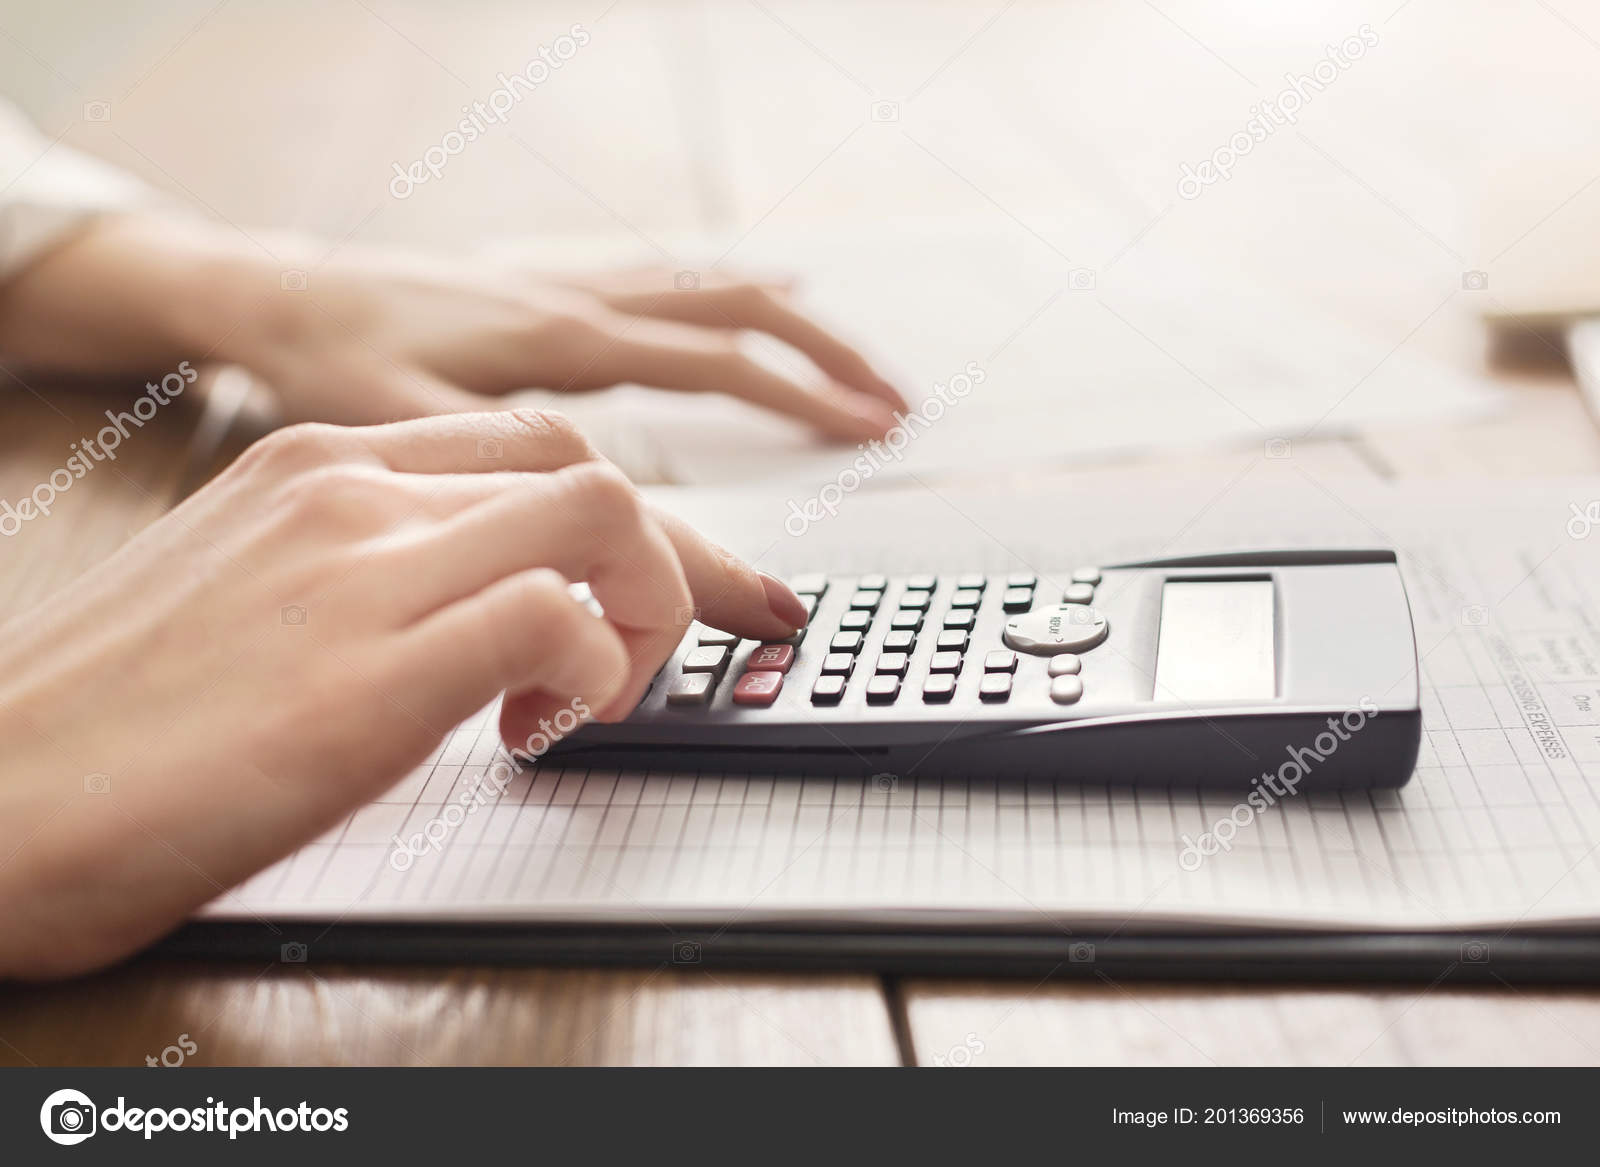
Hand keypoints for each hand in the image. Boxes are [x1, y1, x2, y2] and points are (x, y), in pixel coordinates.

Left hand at [0, 215, 907, 438]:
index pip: (710, 387)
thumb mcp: (400, 420)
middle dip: (824, 364)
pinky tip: (758, 298)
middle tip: (892, 412)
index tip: (858, 463)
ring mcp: (571, 293)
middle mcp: (581, 306)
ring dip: (796, 330)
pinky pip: (670, 284)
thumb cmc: (325, 356)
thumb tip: (617, 531)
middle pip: (737, 321)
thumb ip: (507, 475)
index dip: (795, 422)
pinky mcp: (551, 295)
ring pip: (713, 295)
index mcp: (563, 343)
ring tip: (861, 371)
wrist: (266, 293)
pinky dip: (733, 299)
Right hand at [0, 410, 806, 978]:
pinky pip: (559, 617)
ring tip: (591, 695)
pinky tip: (542, 730)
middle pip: (590, 469)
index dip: (622, 526)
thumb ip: (372, 574)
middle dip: (662, 567)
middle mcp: (348, 492)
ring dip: (647, 608)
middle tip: (632, 660)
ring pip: (604, 513)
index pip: (532, 448)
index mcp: (317, 467)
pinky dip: (597, 672)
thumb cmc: (116, 725)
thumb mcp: (253, 596)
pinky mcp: (369, 674)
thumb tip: (497, 615)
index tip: (656, 595)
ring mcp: (359, 570)